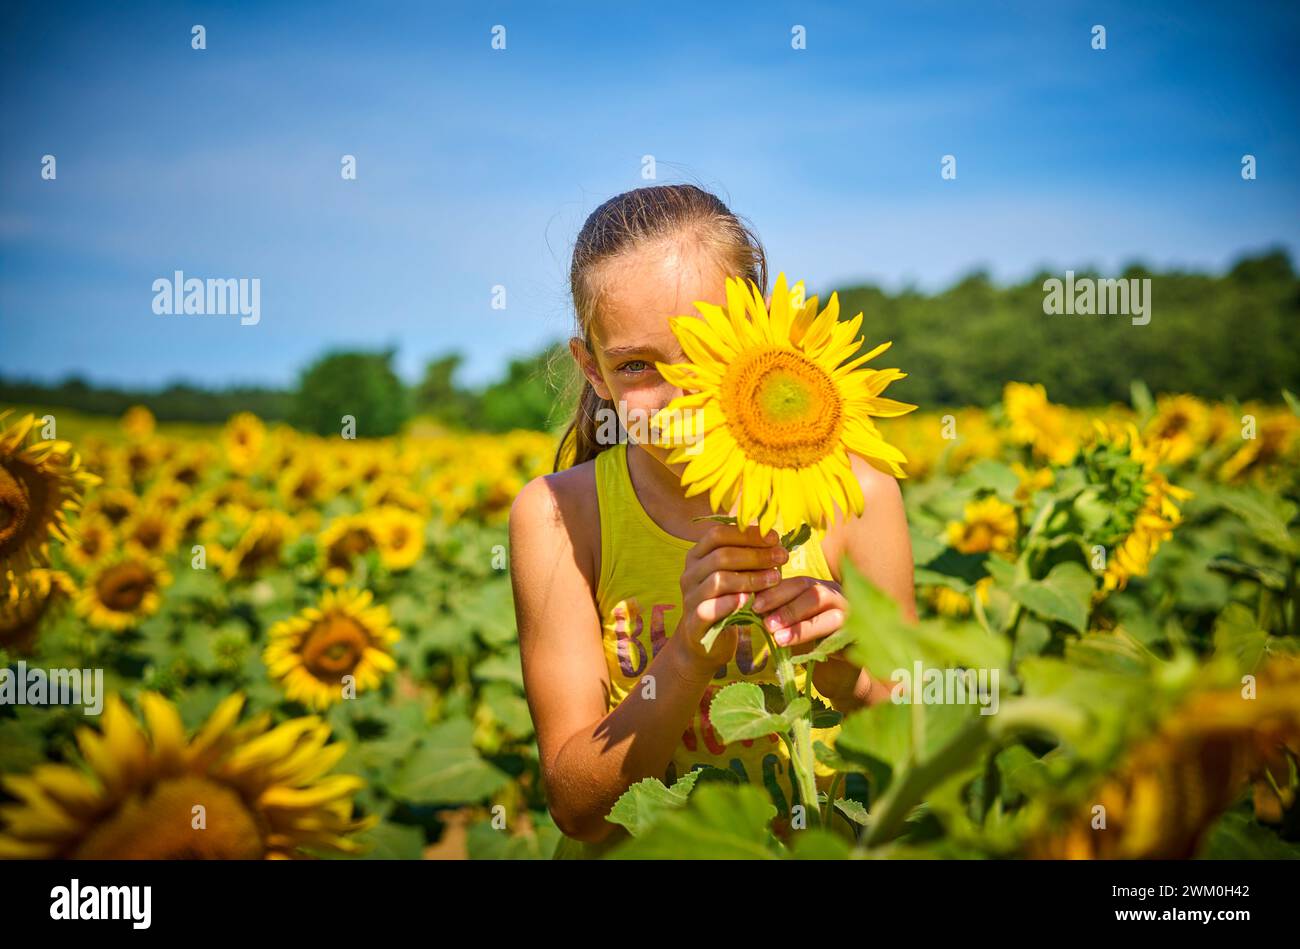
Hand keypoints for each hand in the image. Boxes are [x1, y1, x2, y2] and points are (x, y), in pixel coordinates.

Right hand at [676, 522, 788, 673]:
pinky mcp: (693, 624)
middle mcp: (689, 574)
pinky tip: (748, 600)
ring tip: (775, 578)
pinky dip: (729, 603)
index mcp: (697, 556)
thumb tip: (773, 538)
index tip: (775, 538)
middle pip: (720, 556)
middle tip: (782, 557)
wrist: (704, 641)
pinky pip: (708, 610)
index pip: (718, 534)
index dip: (747, 534)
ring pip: (718, 580)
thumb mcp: (734, 574)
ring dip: (750, 578)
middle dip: (756, 555)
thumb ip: (746, 556)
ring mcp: (689, 598)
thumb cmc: (726, 601)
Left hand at [752, 576, 865, 707]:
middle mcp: (838, 596)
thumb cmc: (809, 641)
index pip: (798, 582)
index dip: (776, 592)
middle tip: (766, 622)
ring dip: (802, 627)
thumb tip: (748, 607)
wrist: (837, 670)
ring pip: (830, 616)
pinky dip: (820, 644)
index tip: (754, 604)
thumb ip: (777, 613)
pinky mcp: (859, 639)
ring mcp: (853, 617)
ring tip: (779, 638)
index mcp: (819, 587)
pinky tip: (802, 652)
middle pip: (814, 593)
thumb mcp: (791, 624)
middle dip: (788, 607)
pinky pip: (841, 639)